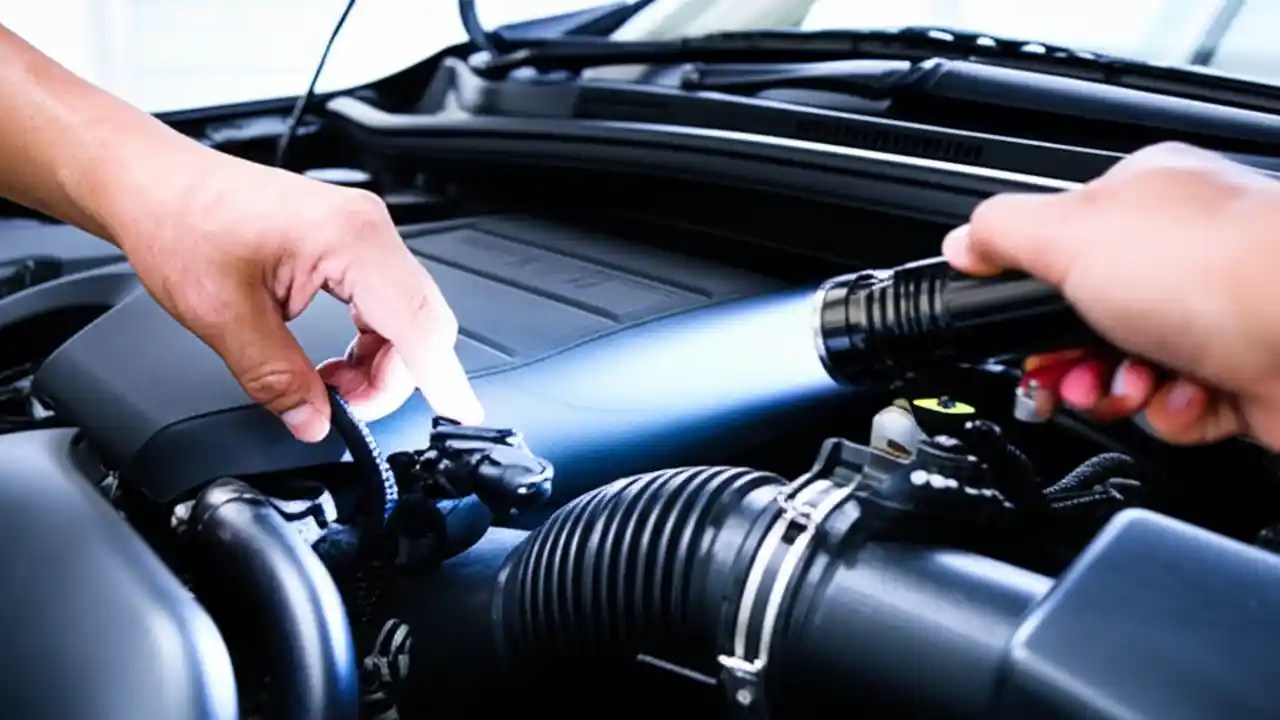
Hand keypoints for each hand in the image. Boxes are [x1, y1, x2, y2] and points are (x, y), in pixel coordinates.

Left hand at [111, 149, 482, 441]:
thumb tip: (312, 421)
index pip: (416, 322)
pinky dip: (368, 342)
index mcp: (350, 238)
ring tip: (325, 385)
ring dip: (378, 364)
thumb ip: (276, 378)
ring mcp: (362, 233)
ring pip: (406, 318)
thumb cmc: (181, 221)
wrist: (154, 183)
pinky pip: (384, 303)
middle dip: (392, 379)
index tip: (461, 413)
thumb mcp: (223, 316)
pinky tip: (332, 361)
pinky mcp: (350, 243)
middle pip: (421, 323)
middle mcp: (367, 229)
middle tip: (342, 408)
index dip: (442, 376)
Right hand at [942, 141, 1279, 448]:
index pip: (1057, 249)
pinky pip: (1174, 410)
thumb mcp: (1071, 234)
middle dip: (1066, 361)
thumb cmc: (1219, 271)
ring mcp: (1212, 319)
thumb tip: (964, 240)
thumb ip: (1003, 234)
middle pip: (1083, 322)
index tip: (1012, 331)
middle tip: (1064, 374)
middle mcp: (1180, 258)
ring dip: (1115, 391)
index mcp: (1141, 203)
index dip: (1026, 299)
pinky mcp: (1237, 377)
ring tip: (1132, 386)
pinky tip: (1186, 395)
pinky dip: (1171, 413)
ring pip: (1123, 372)